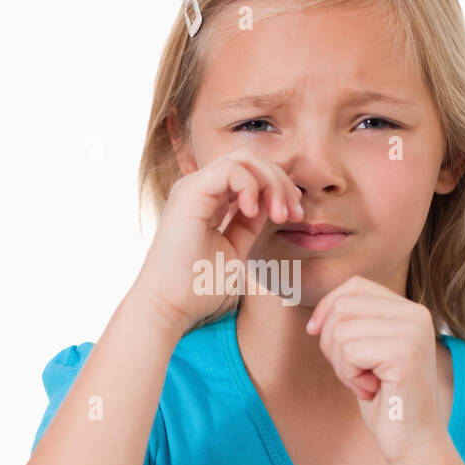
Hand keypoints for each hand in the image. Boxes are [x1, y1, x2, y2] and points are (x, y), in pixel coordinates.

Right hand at [131, 148, 302, 332]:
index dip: (279, 189)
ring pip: (243, 159)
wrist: (169, 305)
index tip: (295, 216)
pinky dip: (250, 186)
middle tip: (294, 213)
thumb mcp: (235, 249)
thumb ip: (248, 225)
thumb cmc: (196, 286)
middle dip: (280, 182)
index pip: (250, 174)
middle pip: (250, 160)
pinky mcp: (189, 193)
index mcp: (208, 200)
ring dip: (271, 182)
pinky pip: (229, 170)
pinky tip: (254, 212)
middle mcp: (199, 189)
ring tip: (279, 214)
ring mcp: (192, 188)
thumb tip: (268, 205)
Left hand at [306, 275, 449, 464]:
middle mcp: (416, 315)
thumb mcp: (367, 352)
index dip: (327, 306)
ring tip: (366, 383)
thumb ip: (353, 323)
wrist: (413, 441)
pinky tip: (372, 391)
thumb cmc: (386, 399)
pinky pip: (349, 352)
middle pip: (343, 306)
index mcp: (410, 310)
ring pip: (341, 331)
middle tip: (353, 372)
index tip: (315, 333)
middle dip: (332, 343)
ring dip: (342, 365)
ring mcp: (413, 333)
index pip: (354, 285)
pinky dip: (349, 376)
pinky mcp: (405, 355)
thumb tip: (317, 316)